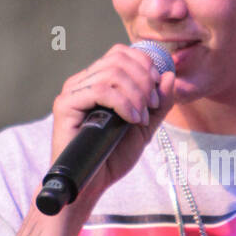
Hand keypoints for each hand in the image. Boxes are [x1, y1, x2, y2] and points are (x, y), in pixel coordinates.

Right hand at [48, 43, 175, 216]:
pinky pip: (99, 91)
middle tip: (152, 107)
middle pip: (119, 59)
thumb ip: (159, 104)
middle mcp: (83, 81)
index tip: (157, 91)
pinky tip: (132, 120)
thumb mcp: (145, 127)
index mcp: (98, 81)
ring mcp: (72, 91)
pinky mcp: (65, 105)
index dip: (145, 65)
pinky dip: (123, 103)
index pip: (121, 53)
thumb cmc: (112, 156)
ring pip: (111, 73)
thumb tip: (170, 75)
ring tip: (142, 118)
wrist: (91, 183)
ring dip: (136, 94)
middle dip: (144, 81)